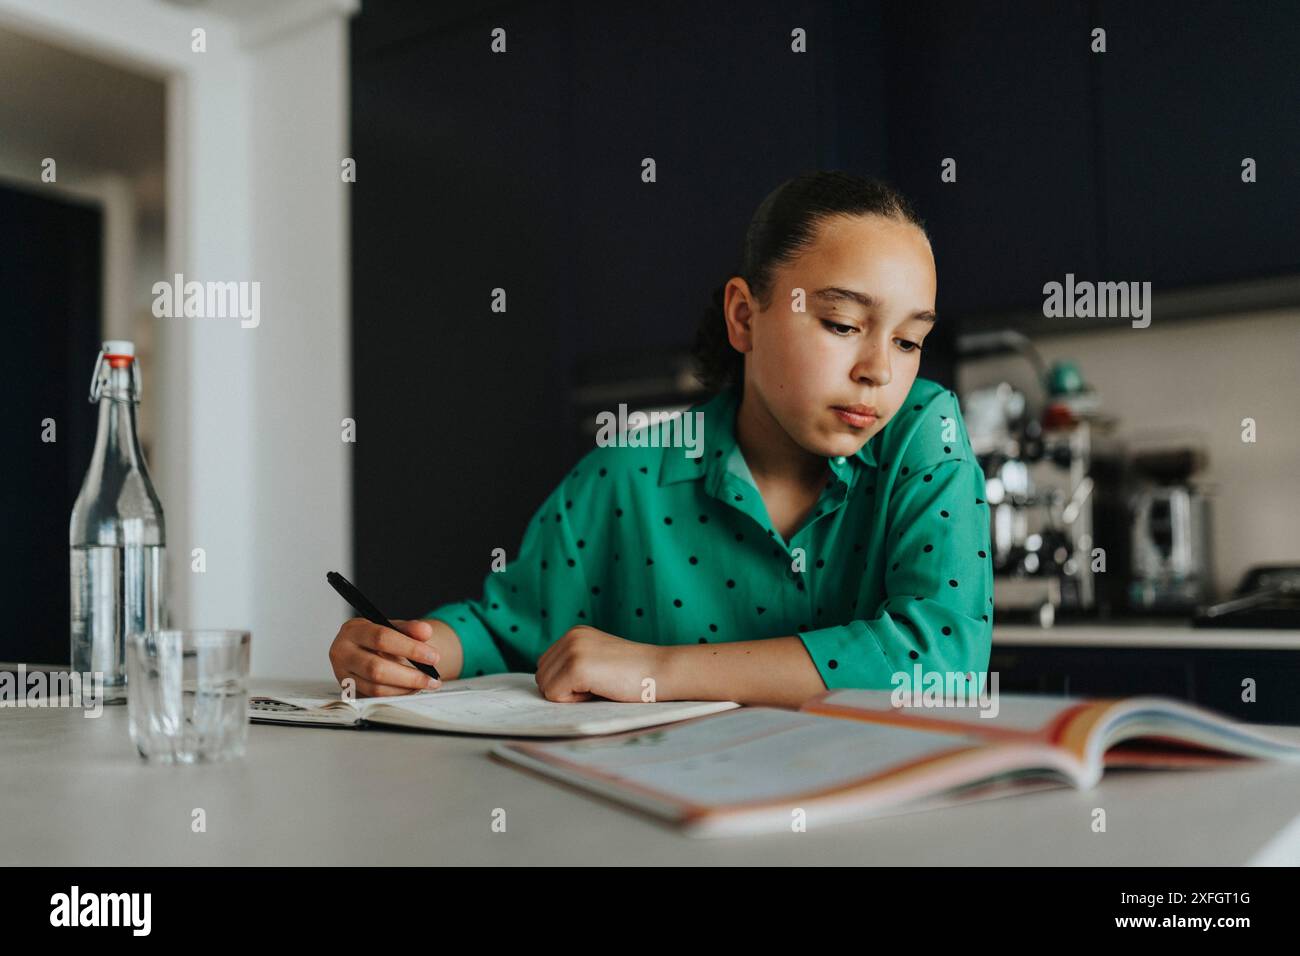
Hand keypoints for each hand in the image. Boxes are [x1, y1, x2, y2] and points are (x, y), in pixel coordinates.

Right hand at [328, 617, 442, 696]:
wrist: (364, 650)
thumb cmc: (378, 638)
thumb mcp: (394, 627)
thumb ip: (410, 628)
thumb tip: (426, 631)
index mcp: (353, 630)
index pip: (381, 638)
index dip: (410, 648)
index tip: (433, 656)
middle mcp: (342, 653)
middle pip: (376, 668)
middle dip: (410, 675)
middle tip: (433, 677)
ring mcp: (343, 675)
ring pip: (376, 687)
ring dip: (406, 688)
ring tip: (426, 683)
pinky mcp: (350, 692)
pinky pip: (376, 698)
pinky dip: (397, 694)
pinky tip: (412, 688)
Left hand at [534, 625, 669, 702]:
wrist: (662, 671)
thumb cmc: (635, 675)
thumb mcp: (599, 661)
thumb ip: (573, 666)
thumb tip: (546, 687)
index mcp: (575, 634)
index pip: (546, 667)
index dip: (567, 683)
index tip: (597, 679)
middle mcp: (570, 636)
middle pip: (542, 676)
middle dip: (565, 689)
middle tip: (599, 684)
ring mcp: (573, 650)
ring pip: (546, 687)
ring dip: (570, 695)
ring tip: (600, 685)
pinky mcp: (577, 666)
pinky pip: (555, 696)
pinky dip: (575, 701)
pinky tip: (600, 689)